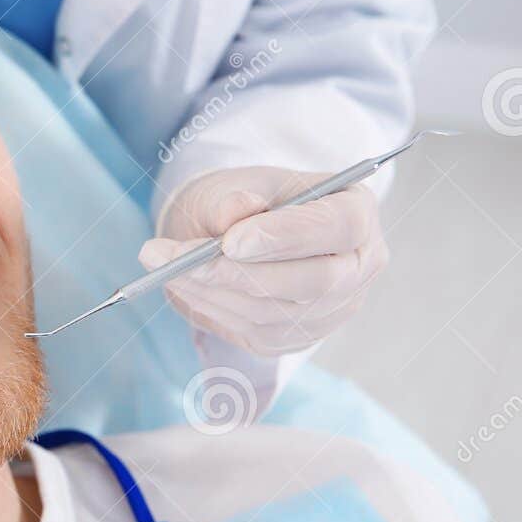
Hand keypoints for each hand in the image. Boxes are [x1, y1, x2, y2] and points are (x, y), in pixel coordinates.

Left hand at [138, 166, 388, 356]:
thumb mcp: (233, 185)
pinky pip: (254, 330)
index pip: (341, 226)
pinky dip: (212, 307)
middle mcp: (357, 266)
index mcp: (356, 211)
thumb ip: (233, 198)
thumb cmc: (241, 201)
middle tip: (182, 261)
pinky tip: (182, 283)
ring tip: (164, 263)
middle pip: (314, 281)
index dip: (288, 236)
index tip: (231, 241)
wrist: (229, 231)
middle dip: (241, 273)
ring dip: (215, 290)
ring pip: (277, 311)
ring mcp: (332, 309)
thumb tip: (238, 210)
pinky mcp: (297, 337)